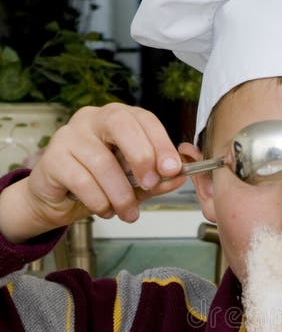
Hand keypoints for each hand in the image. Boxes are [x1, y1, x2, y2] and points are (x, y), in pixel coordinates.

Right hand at [0, 104, 187, 242]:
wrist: (59, 198)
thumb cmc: (98, 182)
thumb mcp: (134, 182)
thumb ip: (156, 179)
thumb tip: (179, 177)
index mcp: (117, 118)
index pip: (143, 118)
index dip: (161, 142)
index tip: (172, 169)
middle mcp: (92, 119)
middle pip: (120, 125)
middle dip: (141, 157)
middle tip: (149, 185)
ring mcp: (69, 136)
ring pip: (102, 162)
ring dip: (121, 194)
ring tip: (128, 213)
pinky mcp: (52, 159)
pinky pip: (81, 181)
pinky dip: (99, 201)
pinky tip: (104, 209)